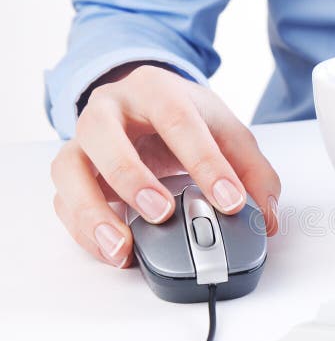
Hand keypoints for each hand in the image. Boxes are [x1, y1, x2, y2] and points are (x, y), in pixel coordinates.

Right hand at [51, 64, 280, 267]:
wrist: (146, 103)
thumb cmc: (185, 117)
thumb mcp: (228, 134)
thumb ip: (254, 173)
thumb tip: (265, 218)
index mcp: (156, 90)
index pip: (178, 118)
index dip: (205, 162)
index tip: (230, 201)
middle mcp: (111, 109)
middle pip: (104, 134)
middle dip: (131, 177)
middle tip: (162, 213)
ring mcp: (84, 139)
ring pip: (69, 169)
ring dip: (92, 211)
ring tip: (122, 247)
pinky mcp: (73, 172)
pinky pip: (63, 201)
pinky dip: (83, 230)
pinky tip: (112, 251)